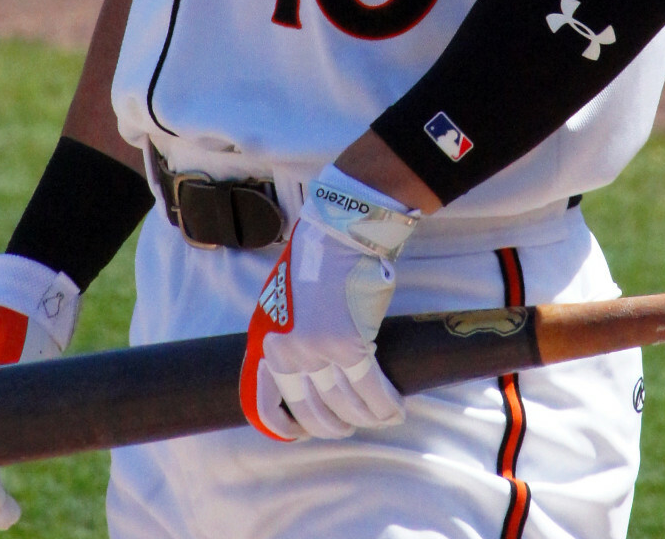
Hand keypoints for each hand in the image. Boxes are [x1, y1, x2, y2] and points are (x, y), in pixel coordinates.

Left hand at [240, 167, 417, 440]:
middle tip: (351, 422)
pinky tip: (397, 408)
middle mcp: (287, 352)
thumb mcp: (285, 299)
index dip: (289, 426)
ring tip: (381, 415)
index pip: (268, 404)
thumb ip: (289, 334)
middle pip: (314, 411)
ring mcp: (317, 352)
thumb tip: (306, 365)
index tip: (304, 433)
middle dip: (336, 425)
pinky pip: (371, 391)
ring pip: (346, 406)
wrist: (339, 231)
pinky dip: (386, 405)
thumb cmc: (316, 258)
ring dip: (367, 417)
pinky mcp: (349, 347)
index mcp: (267, 341)